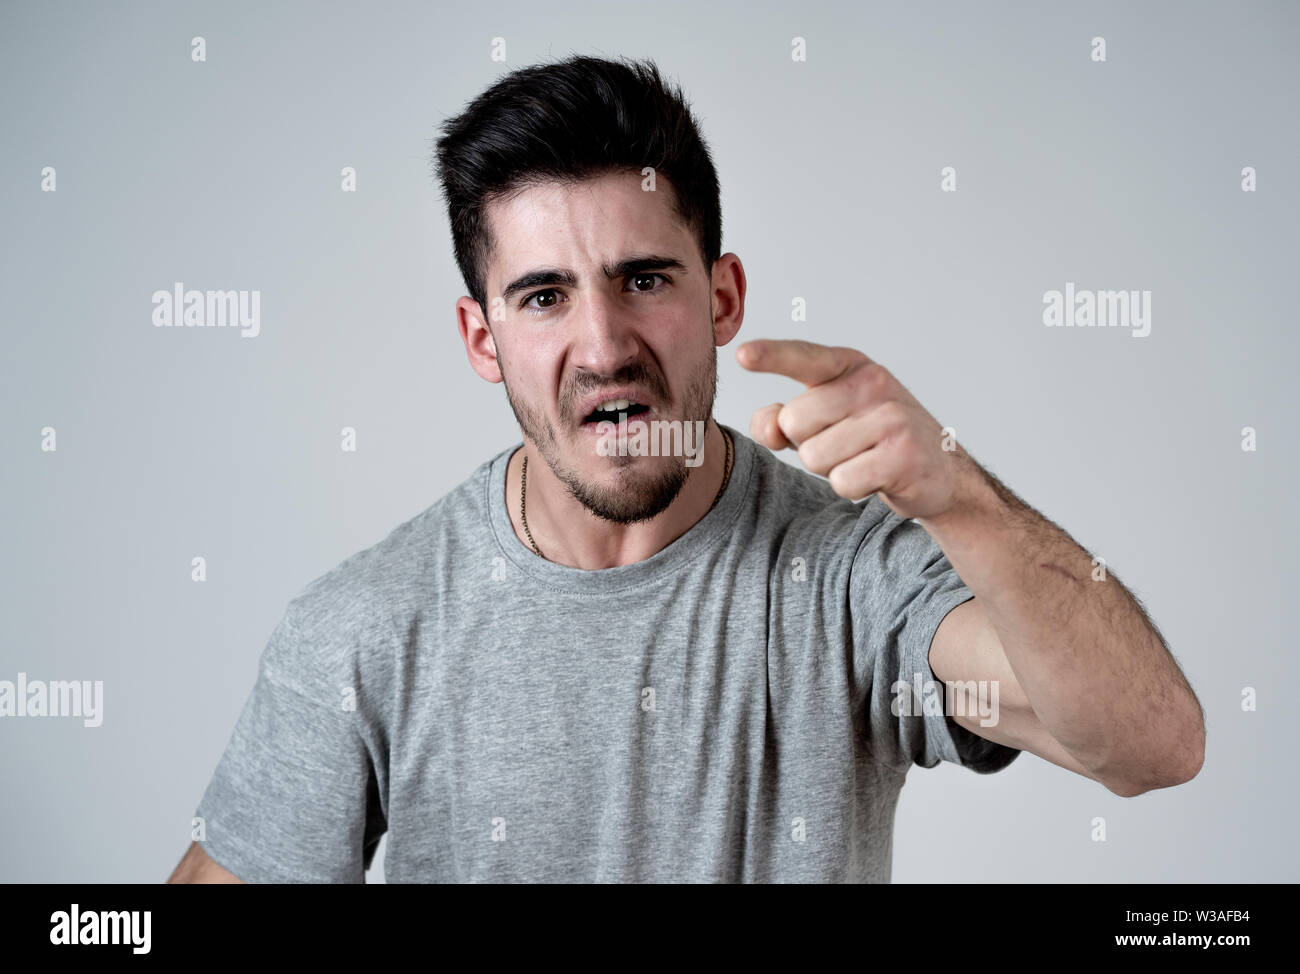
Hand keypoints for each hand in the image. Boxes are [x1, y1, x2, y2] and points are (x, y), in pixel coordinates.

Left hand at [736, 338, 977, 520]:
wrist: (937, 469)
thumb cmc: (869, 440)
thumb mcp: (824, 421)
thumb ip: (784, 420)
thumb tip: (769, 424)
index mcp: (850, 366)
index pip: (804, 357)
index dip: (772, 356)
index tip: (742, 355)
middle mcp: (873, 383)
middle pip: (794, 422)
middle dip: (807, 443)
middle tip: (844, 444)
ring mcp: (891, 417)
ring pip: (815, 457)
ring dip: (831, 469)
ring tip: (862, 459)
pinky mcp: (903, 455)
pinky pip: (842, 482)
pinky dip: (853, 487)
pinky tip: (878, 475)